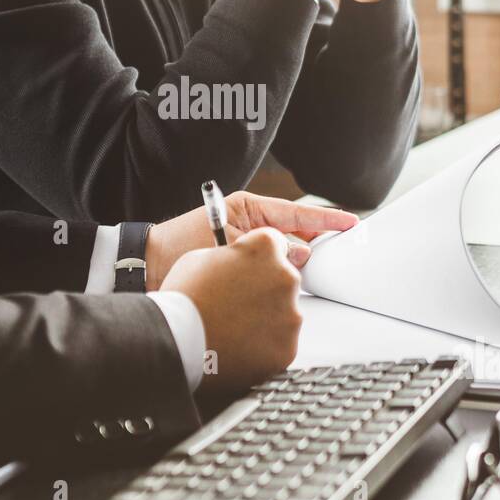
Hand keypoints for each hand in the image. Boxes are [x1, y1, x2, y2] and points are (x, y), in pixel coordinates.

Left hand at [145, 190, 357, 289]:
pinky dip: (279, 278)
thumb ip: (265, 248)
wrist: (148, 266)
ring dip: (296, 265)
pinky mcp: (241, 268)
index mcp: (249, 210)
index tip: (351, 222)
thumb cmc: (179, 246)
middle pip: (296, 234)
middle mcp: (251, 226)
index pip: (296, 214)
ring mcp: (248, 247)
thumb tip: (300, 256)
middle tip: (341, 253)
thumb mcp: (227, 243)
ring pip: (284, 256)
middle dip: (316, 244)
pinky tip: (287, 289)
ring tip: (315, 273)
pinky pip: (270, 271)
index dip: (326, 219)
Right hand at [160, 228, 302, 391]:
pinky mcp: (286, 349)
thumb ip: (234, 256)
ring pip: (284, 314)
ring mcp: (290, 316)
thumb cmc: (183, 298)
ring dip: (265, 318)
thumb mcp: (203, 256)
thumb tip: (240, 263)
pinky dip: (264, 346)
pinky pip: (280, 344)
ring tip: (233, 327)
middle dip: (264, 289)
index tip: (248, 268)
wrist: (174, 341)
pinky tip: (238, 344)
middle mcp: (285, 278)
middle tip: (236, 303)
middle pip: (283, 280)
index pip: (276, 245)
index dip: (258, 258)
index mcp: (265, 248)